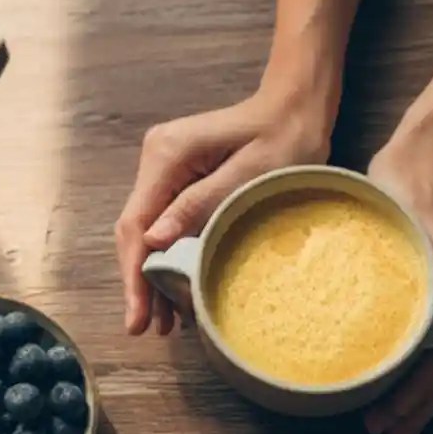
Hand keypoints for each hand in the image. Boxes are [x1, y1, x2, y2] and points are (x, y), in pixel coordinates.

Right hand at [115, 90, 332, 335]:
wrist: (297, 105)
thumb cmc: (284, 136)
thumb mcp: (248, 175)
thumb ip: (199, 205)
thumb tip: (155, 241)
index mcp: (167, 155)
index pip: (136, 224)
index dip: (135, 275)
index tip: (137, 316)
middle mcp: (157, 159)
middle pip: (136, 230)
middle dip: (140, 281)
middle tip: (147, 328)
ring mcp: (166, 168)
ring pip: (149, 230)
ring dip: (153, 274)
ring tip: (163, 321)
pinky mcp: (180, 176)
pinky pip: (166, 222)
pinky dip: (169, 257)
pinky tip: (176, 287)